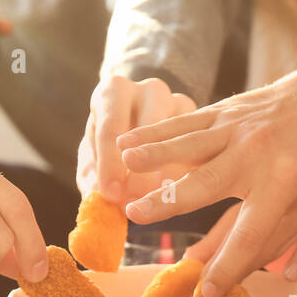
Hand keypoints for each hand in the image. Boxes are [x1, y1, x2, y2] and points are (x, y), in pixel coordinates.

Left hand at [77, 75, 195, 202]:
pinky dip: (185, 174)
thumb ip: (95, 175)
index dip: (110, 165)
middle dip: (140, 173)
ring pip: (178, 137)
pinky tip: (176, 196)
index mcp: (115, 92)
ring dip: (167, 176)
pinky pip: (197, 147)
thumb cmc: (110, 141)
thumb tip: (102, 200)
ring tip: (157, 205)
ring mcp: (178, 101)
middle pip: (148, 128)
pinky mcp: (201, 119)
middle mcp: (149, 91)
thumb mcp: (95, 154)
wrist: (138, 119)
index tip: (111, 196)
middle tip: (135, 205)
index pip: (111, 128)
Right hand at [117, 51, 296, 296]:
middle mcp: (257, 155)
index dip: (227, 267)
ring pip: (189, 144)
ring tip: (122, 166)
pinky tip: (125, 142)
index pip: (250, 235)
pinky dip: (155, 132)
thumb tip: (233, 273)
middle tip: (135, 216)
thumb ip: (270, 238)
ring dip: (153, 154)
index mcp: (283, 185)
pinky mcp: (226, 110)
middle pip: (207, 184)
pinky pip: (186, 123)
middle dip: (169, 201)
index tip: (205, 291)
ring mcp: (239, 128)